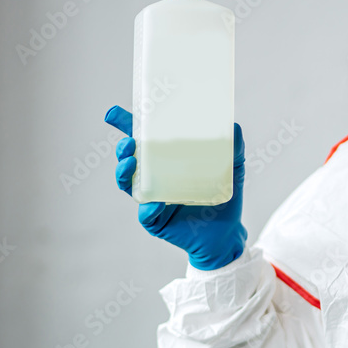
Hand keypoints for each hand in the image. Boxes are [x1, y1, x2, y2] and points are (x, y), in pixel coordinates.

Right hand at [104, 105, 247, 270]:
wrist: (227, 233)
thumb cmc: (224, 198)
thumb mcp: (232, 169)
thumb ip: (234, 149)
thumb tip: (234, 127)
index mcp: (167, 161)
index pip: (143, 140)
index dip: (126, 125)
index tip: (113, 113)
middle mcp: (154, 178)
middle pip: (129, 159)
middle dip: (122, 148)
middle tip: (129, 142)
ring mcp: (152, 199)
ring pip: (128, 185)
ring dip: (124, 173)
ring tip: (130, 163)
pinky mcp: (156, 221)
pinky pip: (146, 215)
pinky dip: (148, 209)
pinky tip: (155, 204)